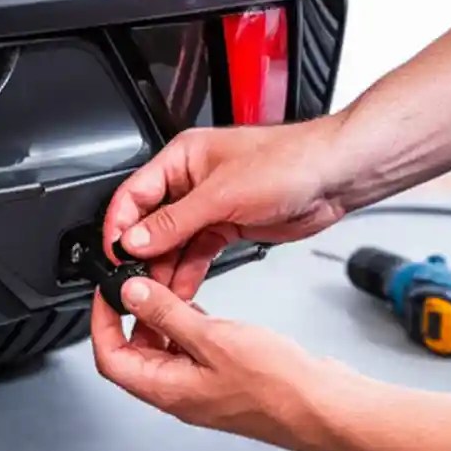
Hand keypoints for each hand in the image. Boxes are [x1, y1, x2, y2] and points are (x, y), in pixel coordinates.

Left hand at [90, 276, 355, 450]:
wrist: (323, 407)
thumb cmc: (278, 387)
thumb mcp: (212, 339)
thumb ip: (168, 315)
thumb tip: (132, 295)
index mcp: (165, 389)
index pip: (110, 358)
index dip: (102, 324)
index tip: (107, 294)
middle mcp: (179, 392)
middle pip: (135, 352)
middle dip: (134, 315)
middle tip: (141, 283)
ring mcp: (202, 387)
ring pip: (166, 348)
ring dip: (164, 317)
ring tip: (171, 288)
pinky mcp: (225, 378)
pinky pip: (194, 349)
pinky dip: (190, 324)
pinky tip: (202, 306)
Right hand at [102, 119, 347, 304]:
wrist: (334, 177)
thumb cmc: (289, 162)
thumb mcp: (222, 194)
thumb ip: (175, 221)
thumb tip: (136, 239)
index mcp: (182, 158)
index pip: (133, 193)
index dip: (120, 225)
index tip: (115, 254)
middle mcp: (191, 181)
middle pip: (151, 221)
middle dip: (142, 252)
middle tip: (134, 281)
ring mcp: (210, 205)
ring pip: (174, 241)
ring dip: (165, 267)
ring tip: (156, 293)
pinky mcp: (228, 225)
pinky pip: (197, 251)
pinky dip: (188, 271)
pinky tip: (181, 289)